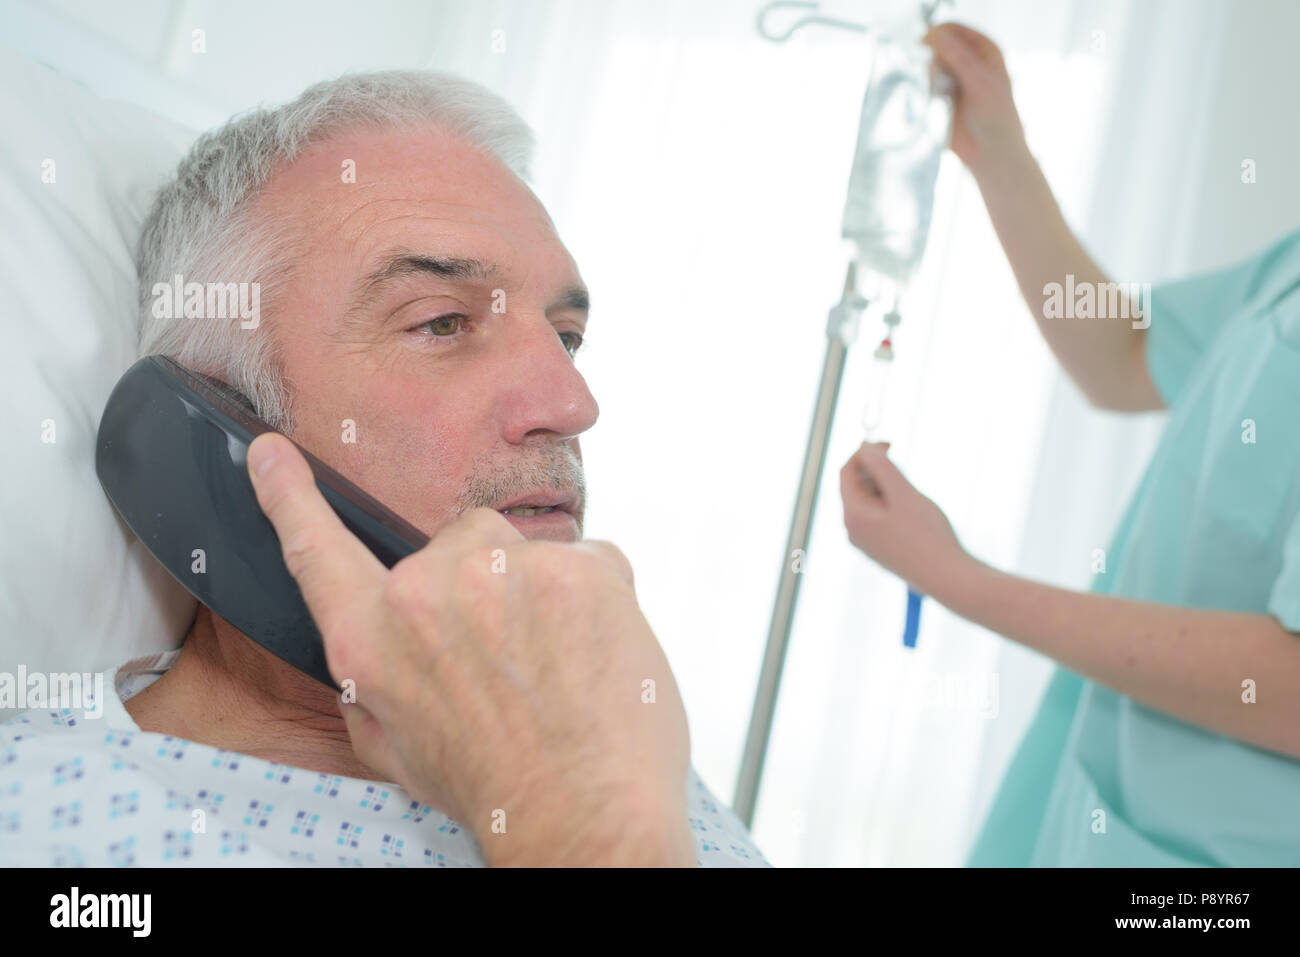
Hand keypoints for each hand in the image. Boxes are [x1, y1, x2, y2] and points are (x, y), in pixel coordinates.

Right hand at [246, 432, 694, 865]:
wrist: (581, 818)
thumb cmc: (493, 787)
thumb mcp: (395, 747)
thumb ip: (373, 678)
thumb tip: (380, 642)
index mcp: (370, 638)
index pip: (318, 551)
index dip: (290, 499)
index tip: (271, 454)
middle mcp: (426, 592)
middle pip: (460, 545)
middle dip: (486, 587)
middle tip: (512, 658)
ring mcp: (505, 572)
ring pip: (527, 553)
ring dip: (543, 592)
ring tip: (557, 666)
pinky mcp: (577, 567)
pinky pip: (590, 560)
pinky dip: (597, 600)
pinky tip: (595, 655)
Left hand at [839, 442, 967, 596]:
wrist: (948, 578)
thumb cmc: (928, 535)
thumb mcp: (903, 493)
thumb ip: (881, 467)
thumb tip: (863, 446)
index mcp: (853, 515)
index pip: (846, 472)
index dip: (865, 452)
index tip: (891, 443)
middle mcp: (853, 531)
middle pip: (857, 486)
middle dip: (879, 472)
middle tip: (908, 475)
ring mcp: (866, 543)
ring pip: (870, 502)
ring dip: (889, 490)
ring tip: (915, 501)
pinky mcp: (881, 550)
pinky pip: (879, 518)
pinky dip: (893, 507)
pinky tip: (916, 517)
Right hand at [924, 22, 1026, 174]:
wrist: (990, 154)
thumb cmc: (996, 117)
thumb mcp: (981, 82)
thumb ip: (959, 57)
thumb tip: (934, 33)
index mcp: (983, 48)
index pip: (951, 29)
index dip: (937, 36)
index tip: (928, 53)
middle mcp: (965, 59)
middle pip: (934, 45)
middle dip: (929, 59)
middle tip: (934, 78)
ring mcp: (950, 78)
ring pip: (924, 65)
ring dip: (924, 77)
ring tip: (937, 94)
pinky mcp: (937, 97)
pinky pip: (920, 85)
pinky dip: (920, 90)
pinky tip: (930, 103)